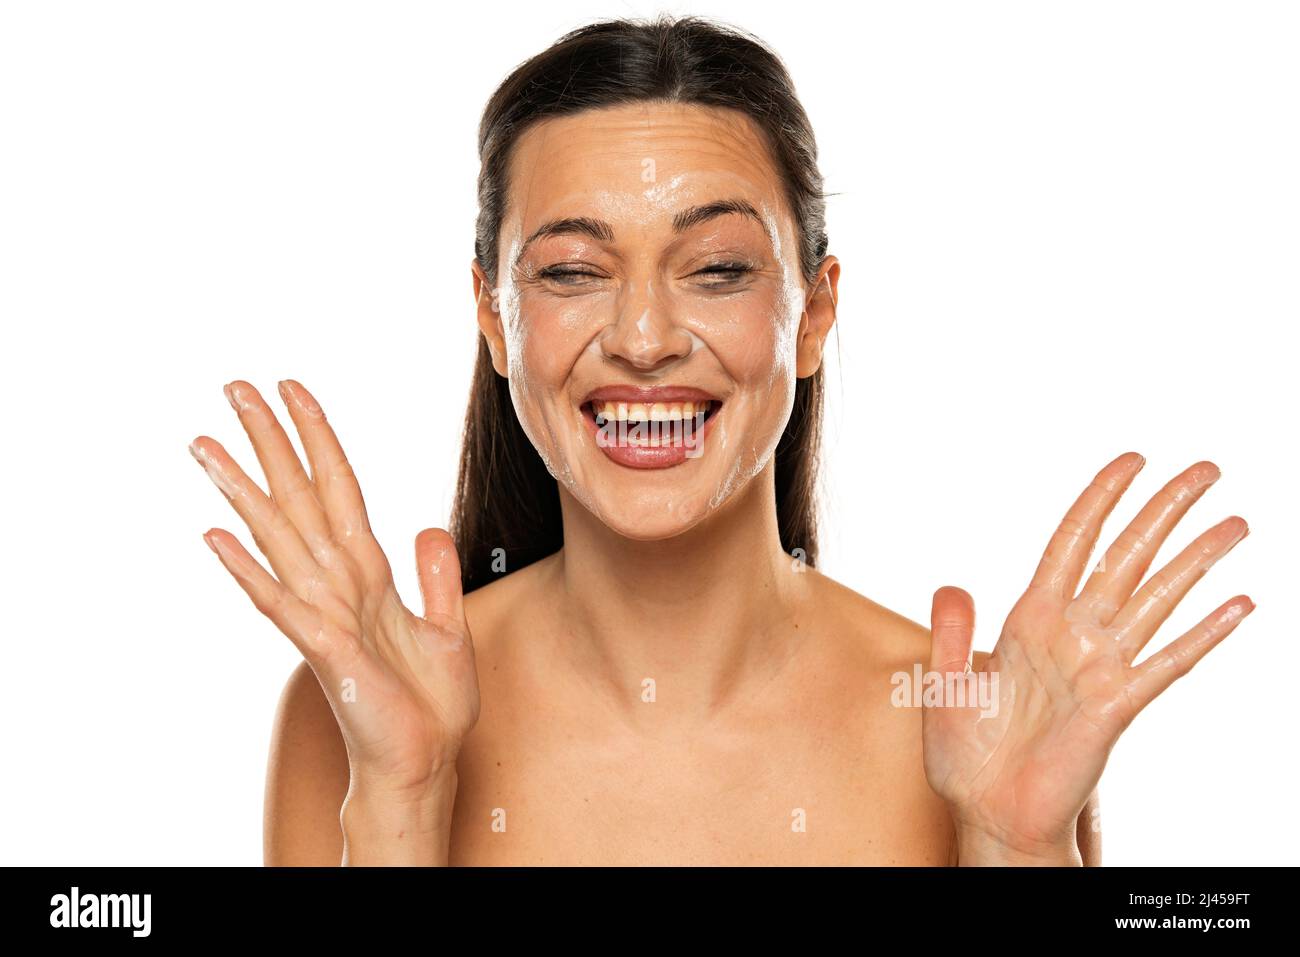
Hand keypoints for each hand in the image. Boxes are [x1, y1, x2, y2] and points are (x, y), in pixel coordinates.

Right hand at [190, 380, 479, 799]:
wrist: (426, 763)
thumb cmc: (430, 705)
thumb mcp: (448, 628)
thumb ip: (435, 576)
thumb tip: (425, 526)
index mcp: (370, 576)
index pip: (340, 491)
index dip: (319, 439)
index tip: (295, 390)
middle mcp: (339, 586)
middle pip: (300, 498)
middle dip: (270, 442)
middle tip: (234, 386)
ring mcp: (325, 614)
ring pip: (279, 537)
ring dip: (243, 489)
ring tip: (205, 442)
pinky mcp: (325, 649)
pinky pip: (280, 602)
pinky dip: (248, 569)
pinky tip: (214, 535)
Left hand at [922, 452, 1252, 862]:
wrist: (987, 814)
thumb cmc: (966, 755)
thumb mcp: (943, 685)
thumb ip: (949, 634)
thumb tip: (952, 583)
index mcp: (1028, 620)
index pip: (1072, 543)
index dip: (1101, 499)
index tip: (1132, 461)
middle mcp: (1071, 635)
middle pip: (1125, 557)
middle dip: (1164, 512)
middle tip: (1208, 469)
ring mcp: (1098, 668)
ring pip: (1155, 599)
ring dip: (1196, 560)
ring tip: (1236, 522)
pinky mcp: (1116, 707)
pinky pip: (1166, 663)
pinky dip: (1202, 634)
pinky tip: (1238, 605)